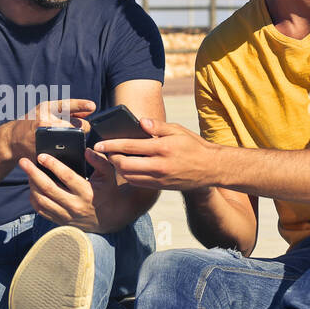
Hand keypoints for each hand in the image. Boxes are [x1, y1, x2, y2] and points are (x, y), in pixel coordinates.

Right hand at [9, 98, 95, 158]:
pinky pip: (67, 151)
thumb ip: (68, 109)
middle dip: (82, 127)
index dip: (81, 105)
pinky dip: (70, 150)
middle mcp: (45, 121)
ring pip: (74, 138)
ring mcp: (45, 137)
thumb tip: (90, 108)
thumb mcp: (45, 109)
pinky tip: (64, 148)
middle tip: (77, 129)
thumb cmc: (33, 122)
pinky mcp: (45, 151)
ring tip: (69, 138)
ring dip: (77, 139)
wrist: (12, 140)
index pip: (66, 105)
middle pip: (77, 125)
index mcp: (45, 109)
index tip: (93, 106)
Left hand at [18, 150, 114, 232]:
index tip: (41, 156)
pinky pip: (41, 211)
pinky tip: (32, 188)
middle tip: (23, 161)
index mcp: (87, 192)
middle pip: (48, 188)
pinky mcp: (60, 221)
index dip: (53, 165)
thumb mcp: (108, 175)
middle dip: (33, 173)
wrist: (109, 219)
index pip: (67, 176)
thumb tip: (86, 150)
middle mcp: (75, 205)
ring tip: (28, 173)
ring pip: (42, 200)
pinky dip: (34, 199)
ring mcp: (66, 215)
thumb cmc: (107, 192)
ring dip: (31, 185)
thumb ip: (99, 161)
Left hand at [92, 118, 220, 190]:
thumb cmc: (193, 146)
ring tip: (116, 158)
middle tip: (106, 151)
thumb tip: (141, 122)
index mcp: (162, 148)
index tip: (99, 144)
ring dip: (118, 168)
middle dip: (111, 158)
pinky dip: (128, 175)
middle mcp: (159, 165)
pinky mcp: (160, 186)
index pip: (129, 147)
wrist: (210, 168)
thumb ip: (158, 126)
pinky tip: (127, 167)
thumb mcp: (178, 130)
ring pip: (129, 176)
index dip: (111, 145)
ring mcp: (159, 178)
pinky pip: (137, 183)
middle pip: (124, 165)